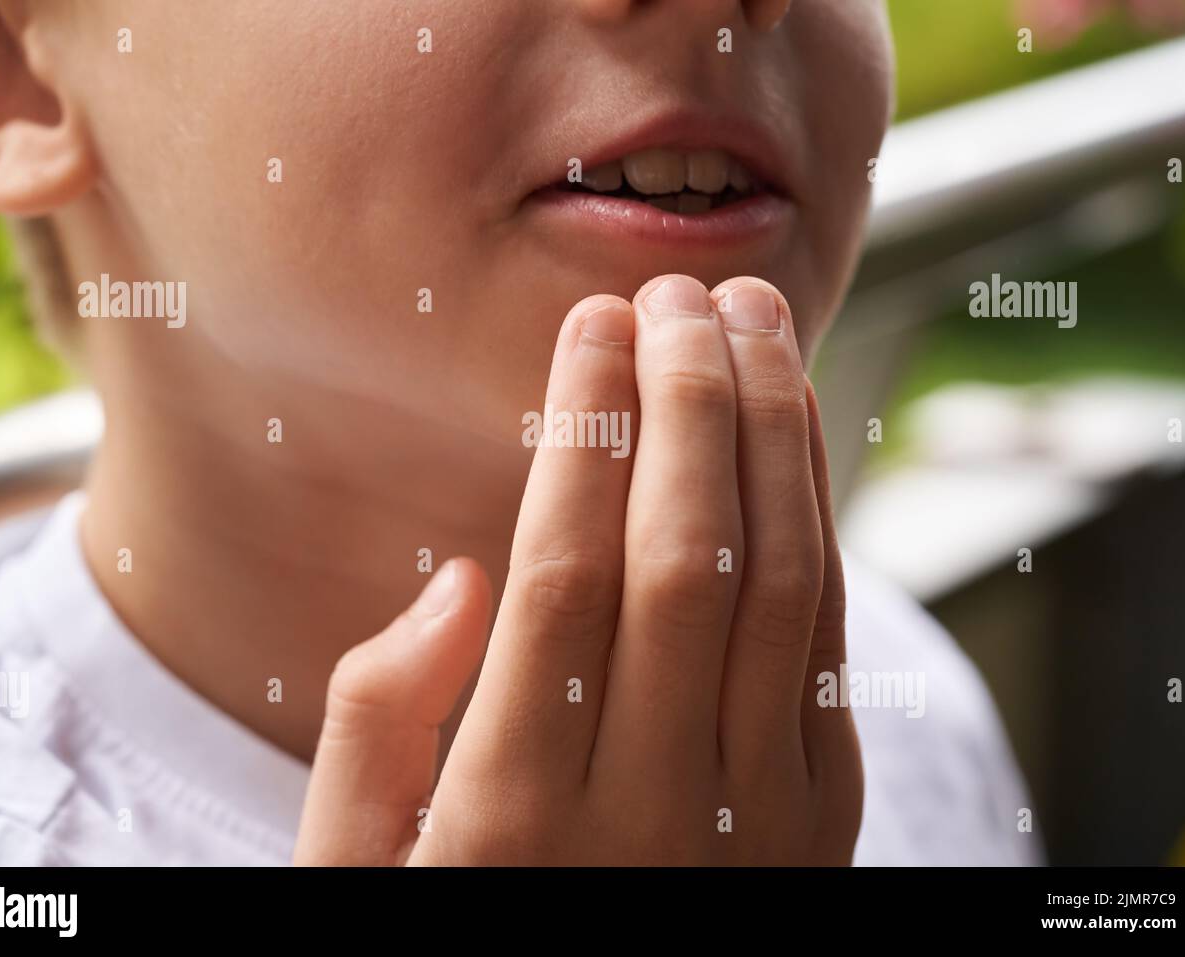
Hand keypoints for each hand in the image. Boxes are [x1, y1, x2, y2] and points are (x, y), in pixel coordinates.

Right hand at [294, 274, 861, 864]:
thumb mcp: (352, 873)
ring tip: (754, 319)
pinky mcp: (819, 822)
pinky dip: (822, 522)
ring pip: (784, 588)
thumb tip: (457, 579)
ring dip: (775, 435)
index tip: (593, 324)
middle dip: (689, 401)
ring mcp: (753, 822)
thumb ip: (375, 728)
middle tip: (677, 291)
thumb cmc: (449, 935)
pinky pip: (832, 645)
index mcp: (507, 818)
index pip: (565, 576)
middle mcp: (645, 814)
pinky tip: (798, 433)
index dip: (587, 430)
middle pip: (687, 559)